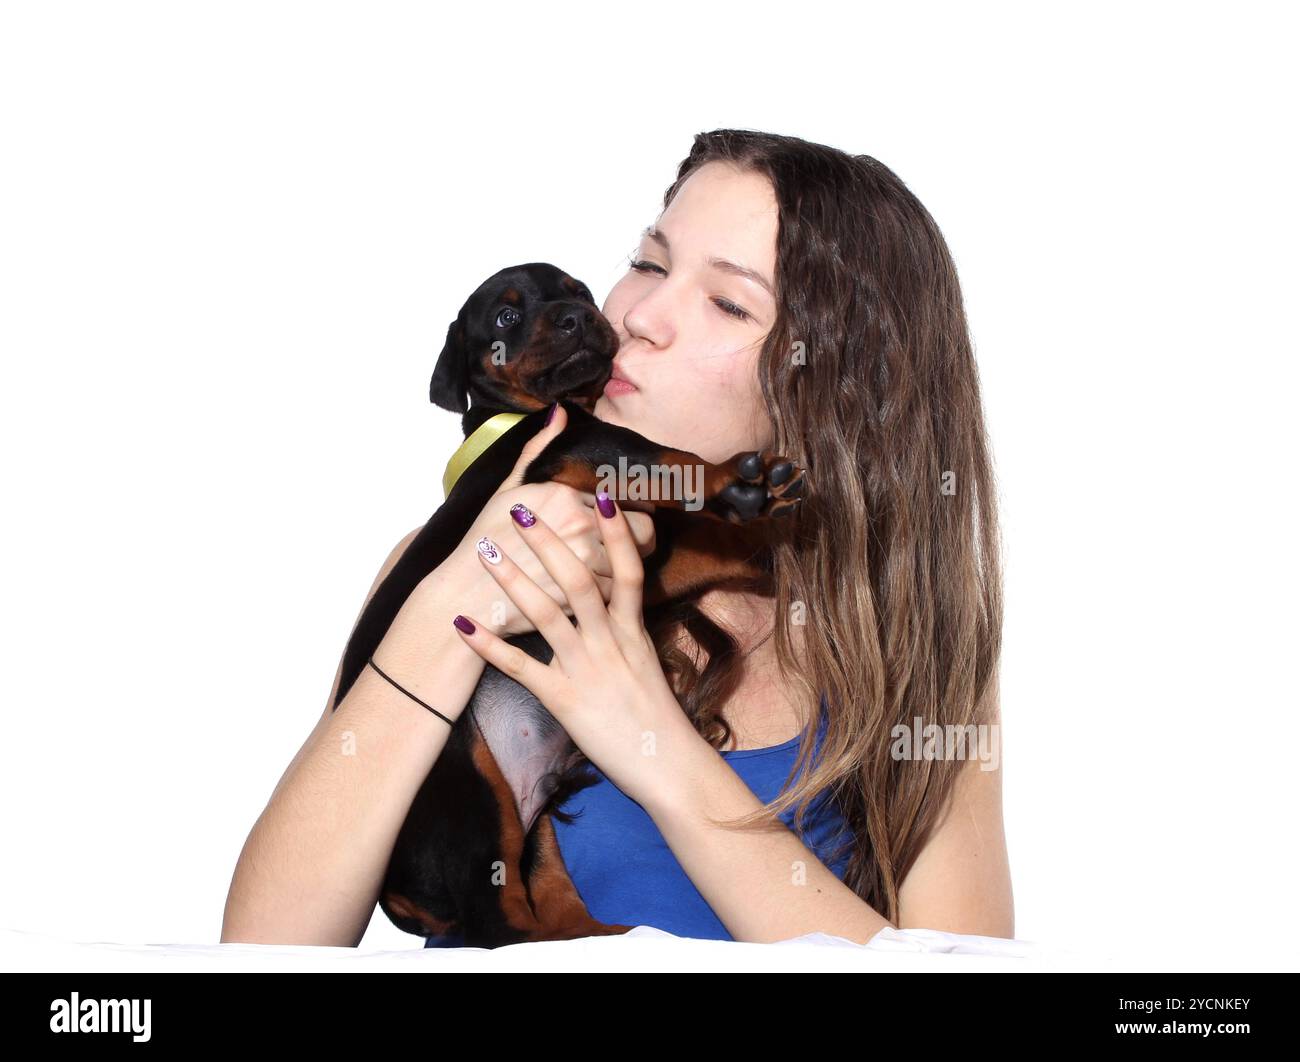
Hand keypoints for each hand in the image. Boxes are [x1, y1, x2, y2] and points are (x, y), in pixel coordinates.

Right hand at [448, 402, 655, 637]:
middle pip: (642, 526)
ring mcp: (582, 557)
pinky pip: (619, 589)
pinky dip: (615, 591)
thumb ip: (540, 449)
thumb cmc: (485, 538)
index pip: (622, 491)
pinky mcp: (582, 593)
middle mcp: (578, 520)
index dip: (631, 503)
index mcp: (563, 490)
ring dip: (630, 563)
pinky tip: (602, 588)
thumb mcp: (508, 487)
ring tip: (616, 564)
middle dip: (640, 534)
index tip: (627, 510)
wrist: (465, 590)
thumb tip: (561, 411)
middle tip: (629, 541)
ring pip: (635, 559)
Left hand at [448, 486, 708, 814]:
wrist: (668, 765)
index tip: (601, 494)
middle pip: (581, 579)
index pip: (629, 569)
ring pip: (548, 614)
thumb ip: (627, 633)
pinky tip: (462, 624)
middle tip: (522, 510)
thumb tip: (615, 607)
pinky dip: (490, 645)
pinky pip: (521, 668)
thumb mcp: (647, 665)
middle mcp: (610, 643)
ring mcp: (587, 669)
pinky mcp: (565, 700)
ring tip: (486, 551)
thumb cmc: (658, 719)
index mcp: (633, 632)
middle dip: (551, 542)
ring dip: (514, 580)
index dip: (616, 531)